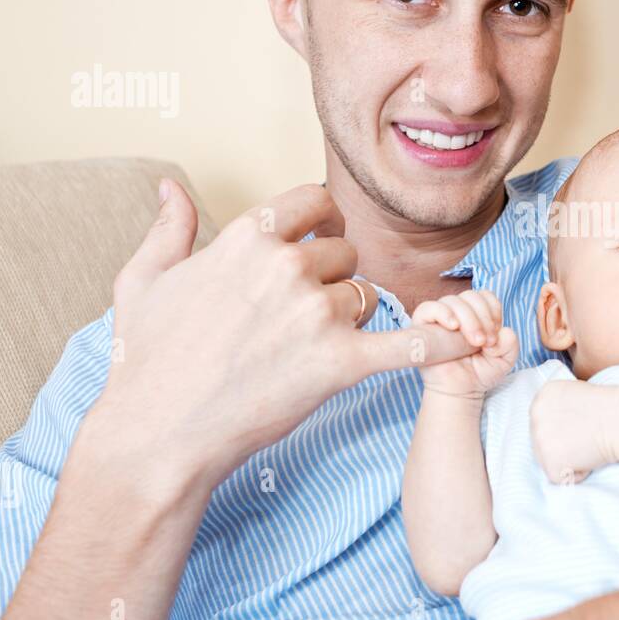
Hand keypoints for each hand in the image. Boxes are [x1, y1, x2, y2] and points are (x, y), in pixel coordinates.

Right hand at [84, 180, 475, 493]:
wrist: (158, 434)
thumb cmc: (146, 362)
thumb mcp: (143, 281)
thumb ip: (168, 227)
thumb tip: (173, 185)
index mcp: (247, 237)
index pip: (315, 202)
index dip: (318, 224)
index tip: (314, 243)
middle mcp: (287, 267)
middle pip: (345, 253)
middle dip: (329, 279)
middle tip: (294, 319)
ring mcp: (317, 315)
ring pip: (365, 297)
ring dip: (348, 319)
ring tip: (301, 352)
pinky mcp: (341, 364)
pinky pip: (410, 345)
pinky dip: (443, 343)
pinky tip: (475, 342)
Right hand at [411, 291, 518, 398]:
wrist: (460, 392)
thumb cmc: (480, 373)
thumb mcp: (505, 360)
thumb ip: (510, 344)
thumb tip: (504, 331)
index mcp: (477, 313)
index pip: (485, 296)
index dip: (493, 311)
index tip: (495, 335)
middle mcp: (458, 311)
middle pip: (471, 296)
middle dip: (483, 317)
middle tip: (486, 342)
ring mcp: (439, 317)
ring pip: (453, 301)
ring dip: (468, 319)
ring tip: (474, 342)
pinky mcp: (422, 326)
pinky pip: (428, 308)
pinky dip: (443, 312)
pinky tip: (453, 326)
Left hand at [529, 380, 615, 485]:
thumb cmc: (609, 409)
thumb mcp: (577, 394)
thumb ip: (560, 407)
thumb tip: (556, 427)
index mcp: (544, 395)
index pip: (544, 421)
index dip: (564, 430)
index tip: (581, 428)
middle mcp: (536, 414)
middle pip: (541, 441)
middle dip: (562, 446)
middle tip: (586, 440)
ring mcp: (539, 439)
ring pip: (547, 460)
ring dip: (568, 459)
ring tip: (588, 447)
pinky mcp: (549, 461)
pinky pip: (558, 477)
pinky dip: (576, 473)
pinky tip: (589, 458)